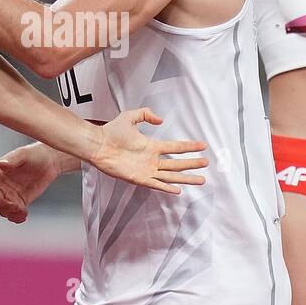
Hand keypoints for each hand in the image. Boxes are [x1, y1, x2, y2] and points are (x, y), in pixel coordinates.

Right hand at [0, 142, 63, 223]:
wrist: (50, 161)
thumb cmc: (34, 154)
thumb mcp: (23, 155)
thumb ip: (11, 161)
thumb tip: (0, 165)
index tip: (0, 200)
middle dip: (3, 206)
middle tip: (16, 206)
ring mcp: (9, 194)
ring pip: (3, 210)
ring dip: (10, 213)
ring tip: (22, 212)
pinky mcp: (19, 202)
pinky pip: (14, 213)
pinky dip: (17, 217)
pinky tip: (24, 216)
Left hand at [89, 108, 206, 193]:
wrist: (98, 144)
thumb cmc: (111, 131)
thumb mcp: (130, 116)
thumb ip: (146, 114)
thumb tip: (161, 120)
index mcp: (152, 146)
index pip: (175, 147)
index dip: (189, 147)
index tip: (203, 146)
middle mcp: (152, 159)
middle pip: (177, 164)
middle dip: (192, 164)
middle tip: (207, 164)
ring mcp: (146, 170)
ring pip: (171, 176)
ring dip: (186, 178)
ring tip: (201, 180)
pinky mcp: (138, 178)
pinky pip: (156, 184)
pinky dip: (167, 188)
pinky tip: (178, 190)